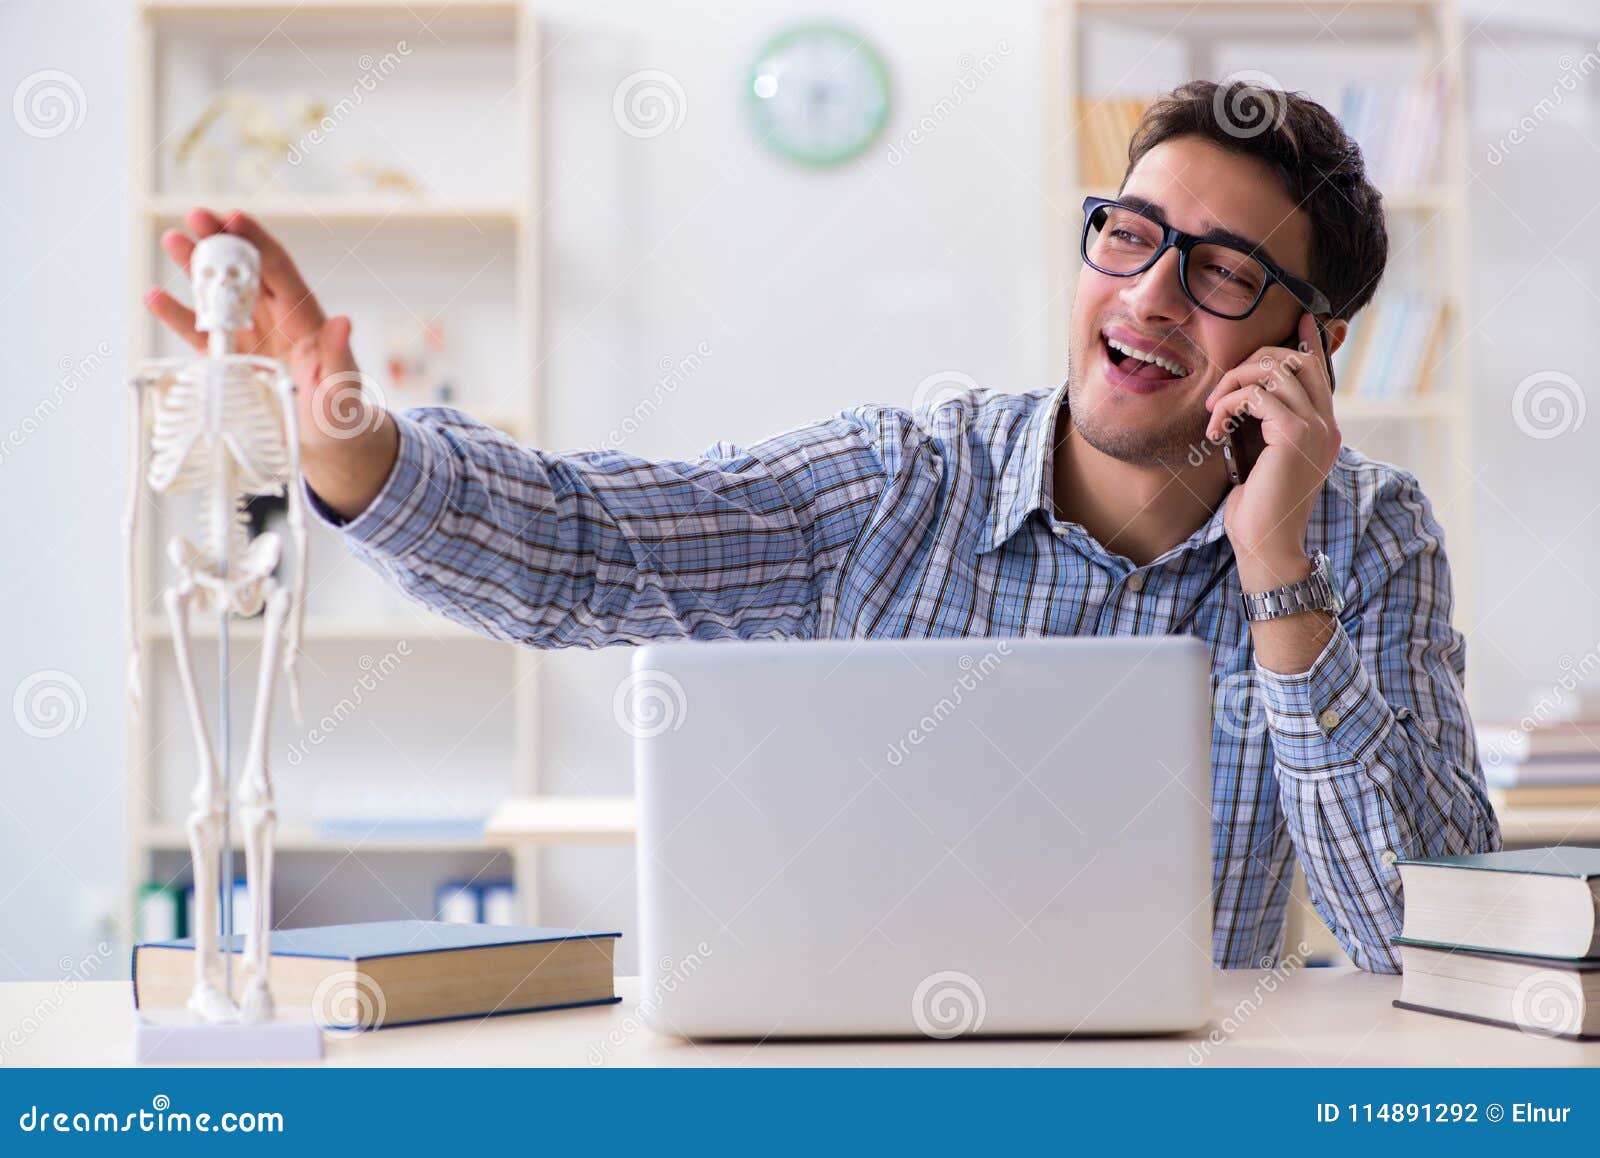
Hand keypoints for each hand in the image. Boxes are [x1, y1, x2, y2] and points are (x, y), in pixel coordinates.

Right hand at [143, 207, 397, 516]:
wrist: (322, 445)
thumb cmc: (338, 413)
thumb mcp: (342, 386)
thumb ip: (339, 354)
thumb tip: (342, 321)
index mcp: (304, 317)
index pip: (279, 270)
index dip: (257, 243)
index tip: (235, 217)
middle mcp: (274, 318)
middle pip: (245, 271)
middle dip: (221, 241)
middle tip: (196, 215)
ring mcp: (248, 336)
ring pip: (219, 293)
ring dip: (195, 267)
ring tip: (172, 238)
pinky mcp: (228, 360)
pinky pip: (199, 332)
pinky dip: (177, 315)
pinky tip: (155, 296)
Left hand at [1204, 311, 1340, 589]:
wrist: (1267, 547)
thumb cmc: (1258, 510)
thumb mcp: (1265, 461)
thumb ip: (1269, 429)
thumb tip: (1250, 402)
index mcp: (1323, 429)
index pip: (1319, 372)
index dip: (1310, 342)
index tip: (1302, 316)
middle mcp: (1326, 424)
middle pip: (1297, 361)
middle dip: (1253, 362)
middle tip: (1222, 392)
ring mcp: (1315, 428)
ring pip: (1275, 371)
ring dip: (1234, 384)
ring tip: (1214, 412)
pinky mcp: (1295, 435)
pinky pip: (1257, 395)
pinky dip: (1229, 405)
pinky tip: (1215, 429)